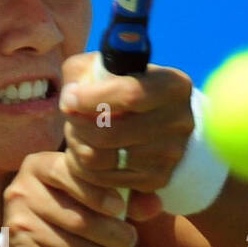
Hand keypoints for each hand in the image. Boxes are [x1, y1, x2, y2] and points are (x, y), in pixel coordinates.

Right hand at [1, 149, 139, 246]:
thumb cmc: (69, 217)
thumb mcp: (91, 199)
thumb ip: (127, 196)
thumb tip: (154, 205)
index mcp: (39, 167)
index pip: (69, 173)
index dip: (98, 193)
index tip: (121, 209)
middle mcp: (22, 194)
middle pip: (79, 219)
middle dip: (115, 236)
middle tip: (132, 243)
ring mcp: (20, 228)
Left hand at [58, 52, 194, 208]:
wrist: (157, 120)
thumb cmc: (122, 86)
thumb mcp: (105, 67)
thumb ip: (84, 71)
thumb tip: (71, 95)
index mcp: (173, 85)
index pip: (129, 95)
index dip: (90, 99)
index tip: (68, 99)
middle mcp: (179, 121)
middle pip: (109, 133)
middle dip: (77, 125)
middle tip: (68, 117)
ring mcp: (170, 154)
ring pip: (100, 158)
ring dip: (76, 145)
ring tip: (75, 131)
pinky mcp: (156, 179)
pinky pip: (102, 178)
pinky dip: (83, 166)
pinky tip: (84, 149)